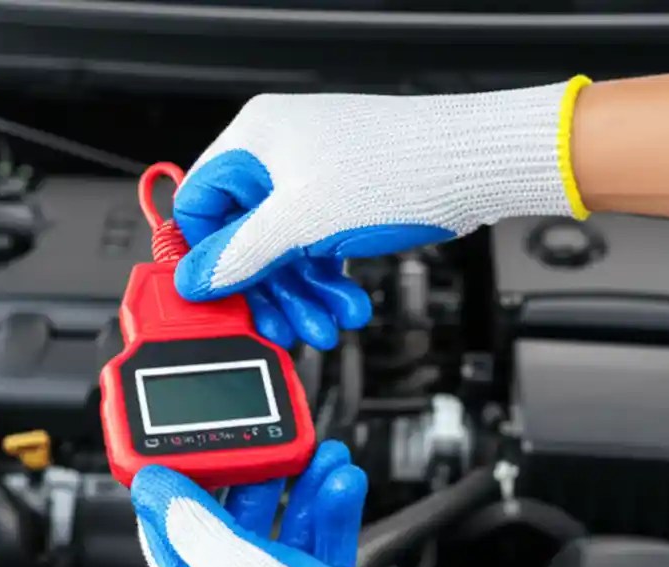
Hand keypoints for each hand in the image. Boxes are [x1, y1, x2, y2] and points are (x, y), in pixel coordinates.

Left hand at [132, 441, 520, 566]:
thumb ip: (192, 521)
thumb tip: (151, 486)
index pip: (171, 537)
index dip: (178, 489)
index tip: (194, 449)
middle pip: (232, 527)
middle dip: (255, 480)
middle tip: (266, 446)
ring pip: (285, 530)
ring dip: (303, 487)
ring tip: (321, 453)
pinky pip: (324, 544)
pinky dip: (333, 513)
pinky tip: (343, 484)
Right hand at [172, 78, 590, 348]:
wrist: (473, 165)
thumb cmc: (399, 167)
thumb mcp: (302, 223)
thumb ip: (241, 255)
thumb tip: (195, 279)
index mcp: (254, 140)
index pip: (197, 205)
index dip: (202, 257)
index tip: (214, 298)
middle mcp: (278, 154)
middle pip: (243, 237)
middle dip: (265, 288)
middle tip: (275, 325)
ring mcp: (312, 177)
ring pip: (283, 250)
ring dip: (301, 293)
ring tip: (321, 322)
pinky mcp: (342, 199)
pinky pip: (315, 248)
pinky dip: (326, 279)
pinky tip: (344, 304)